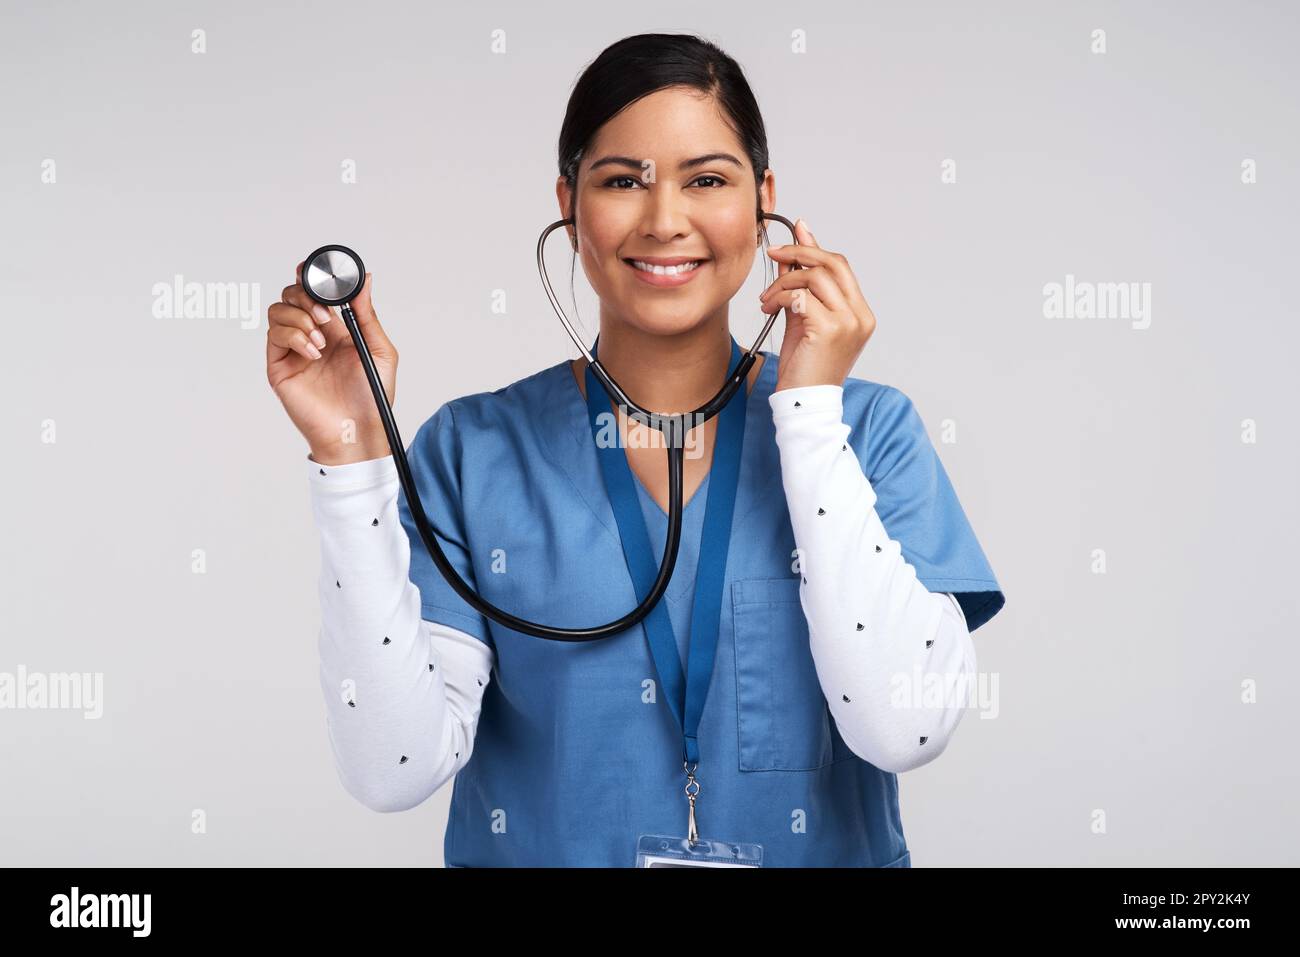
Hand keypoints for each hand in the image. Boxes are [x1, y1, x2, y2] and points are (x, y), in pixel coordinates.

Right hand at [265, 263, 397, 464]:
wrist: (358, 430)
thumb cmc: (372, 396)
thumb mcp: (379, 350)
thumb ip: (367, 314)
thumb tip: (364, 280)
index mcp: (336, 329)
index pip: (315, 293)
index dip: (311, 277)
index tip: (314, 269)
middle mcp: (312, 335)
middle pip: (292, 295)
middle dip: (306, 296)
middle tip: (326, 316)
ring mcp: (293, 350)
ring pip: (279, 310)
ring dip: (300, 317)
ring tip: (321, 342)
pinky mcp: (280, 366)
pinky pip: (275, 335)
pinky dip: (294, 336)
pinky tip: (313, 353)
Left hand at [759, 219, 876, 390]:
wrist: (804, 402)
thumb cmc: (805, 366)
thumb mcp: (803, 318)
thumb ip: (803, 285)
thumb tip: (795, 249)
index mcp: (860, 313)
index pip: (840, 266)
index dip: (814, 247)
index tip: (792, 236)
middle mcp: (860, 315)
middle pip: (833, 263)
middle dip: (799, 251)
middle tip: (774, 252)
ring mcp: (849, 322)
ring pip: (814, 277)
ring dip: (783, 282)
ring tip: (767, 300)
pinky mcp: (830, 329)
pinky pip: (801, 297)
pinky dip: (780, 297)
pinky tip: (769, 309)